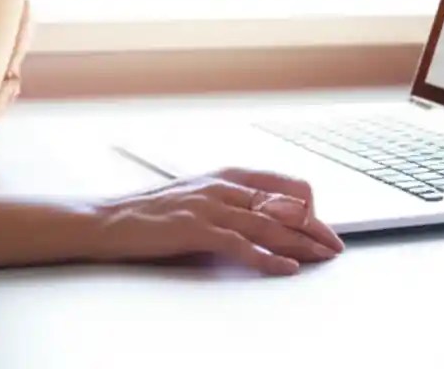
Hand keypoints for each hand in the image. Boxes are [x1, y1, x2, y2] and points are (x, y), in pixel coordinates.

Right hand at [91, 168, 344, 275]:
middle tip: (336, 245)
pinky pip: (241, 245)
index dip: (308, 206)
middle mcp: (223, 186)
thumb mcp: (200, 198)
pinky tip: (286, 268)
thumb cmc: (153, 213)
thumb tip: (269, 221)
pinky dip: (267, 258)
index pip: (283, 185)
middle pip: (283, 206)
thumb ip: (232, 205)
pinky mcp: (196, 230)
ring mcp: (210, 207)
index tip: (320, 226)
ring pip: (269, 225)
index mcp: (227, 175)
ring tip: (323, 256)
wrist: (107, 219)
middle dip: (315, 227)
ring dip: (301, 243)